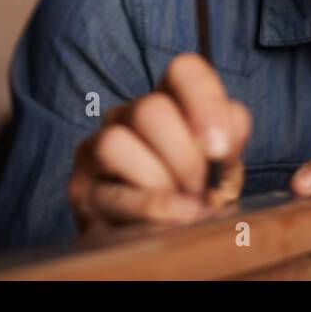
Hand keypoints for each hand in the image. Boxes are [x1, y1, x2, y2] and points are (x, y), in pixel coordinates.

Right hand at [68, 53, 250, 231]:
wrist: (160, 241)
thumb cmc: (196, 195)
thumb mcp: (221, 165)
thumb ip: (228, 142)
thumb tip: (218, 147)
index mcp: (169, 100)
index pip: (184, 70)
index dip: (206, 103)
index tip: (219, 148)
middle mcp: (128, 115)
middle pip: (149, 109)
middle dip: (185, 159)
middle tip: (202, 192)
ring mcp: (96, 148)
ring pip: (116, 142)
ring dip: (159, 182)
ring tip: (184, 209)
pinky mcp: (82, 189)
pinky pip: (110, 192)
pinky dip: (150, 208)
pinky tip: (174, 220)